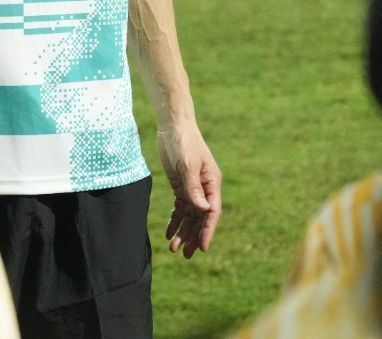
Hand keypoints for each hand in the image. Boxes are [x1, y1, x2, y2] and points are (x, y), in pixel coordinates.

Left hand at [158, 125, 220, 257]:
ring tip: (173, 249)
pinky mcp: (181, 185)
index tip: (202, 247)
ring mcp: (193, 187)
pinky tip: (169, 233)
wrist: (174, 126)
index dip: (207, 231)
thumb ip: (194, 187)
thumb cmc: (184, 142)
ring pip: (190, 216)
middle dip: (194, 236)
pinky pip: (180, 208)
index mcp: (212, 183)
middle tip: (185, 255)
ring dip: (183, 232)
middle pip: (201, 218)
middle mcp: (205, 188)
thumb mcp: (187, 164)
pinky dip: (175, 220)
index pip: (212, 212)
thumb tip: (203, 210)